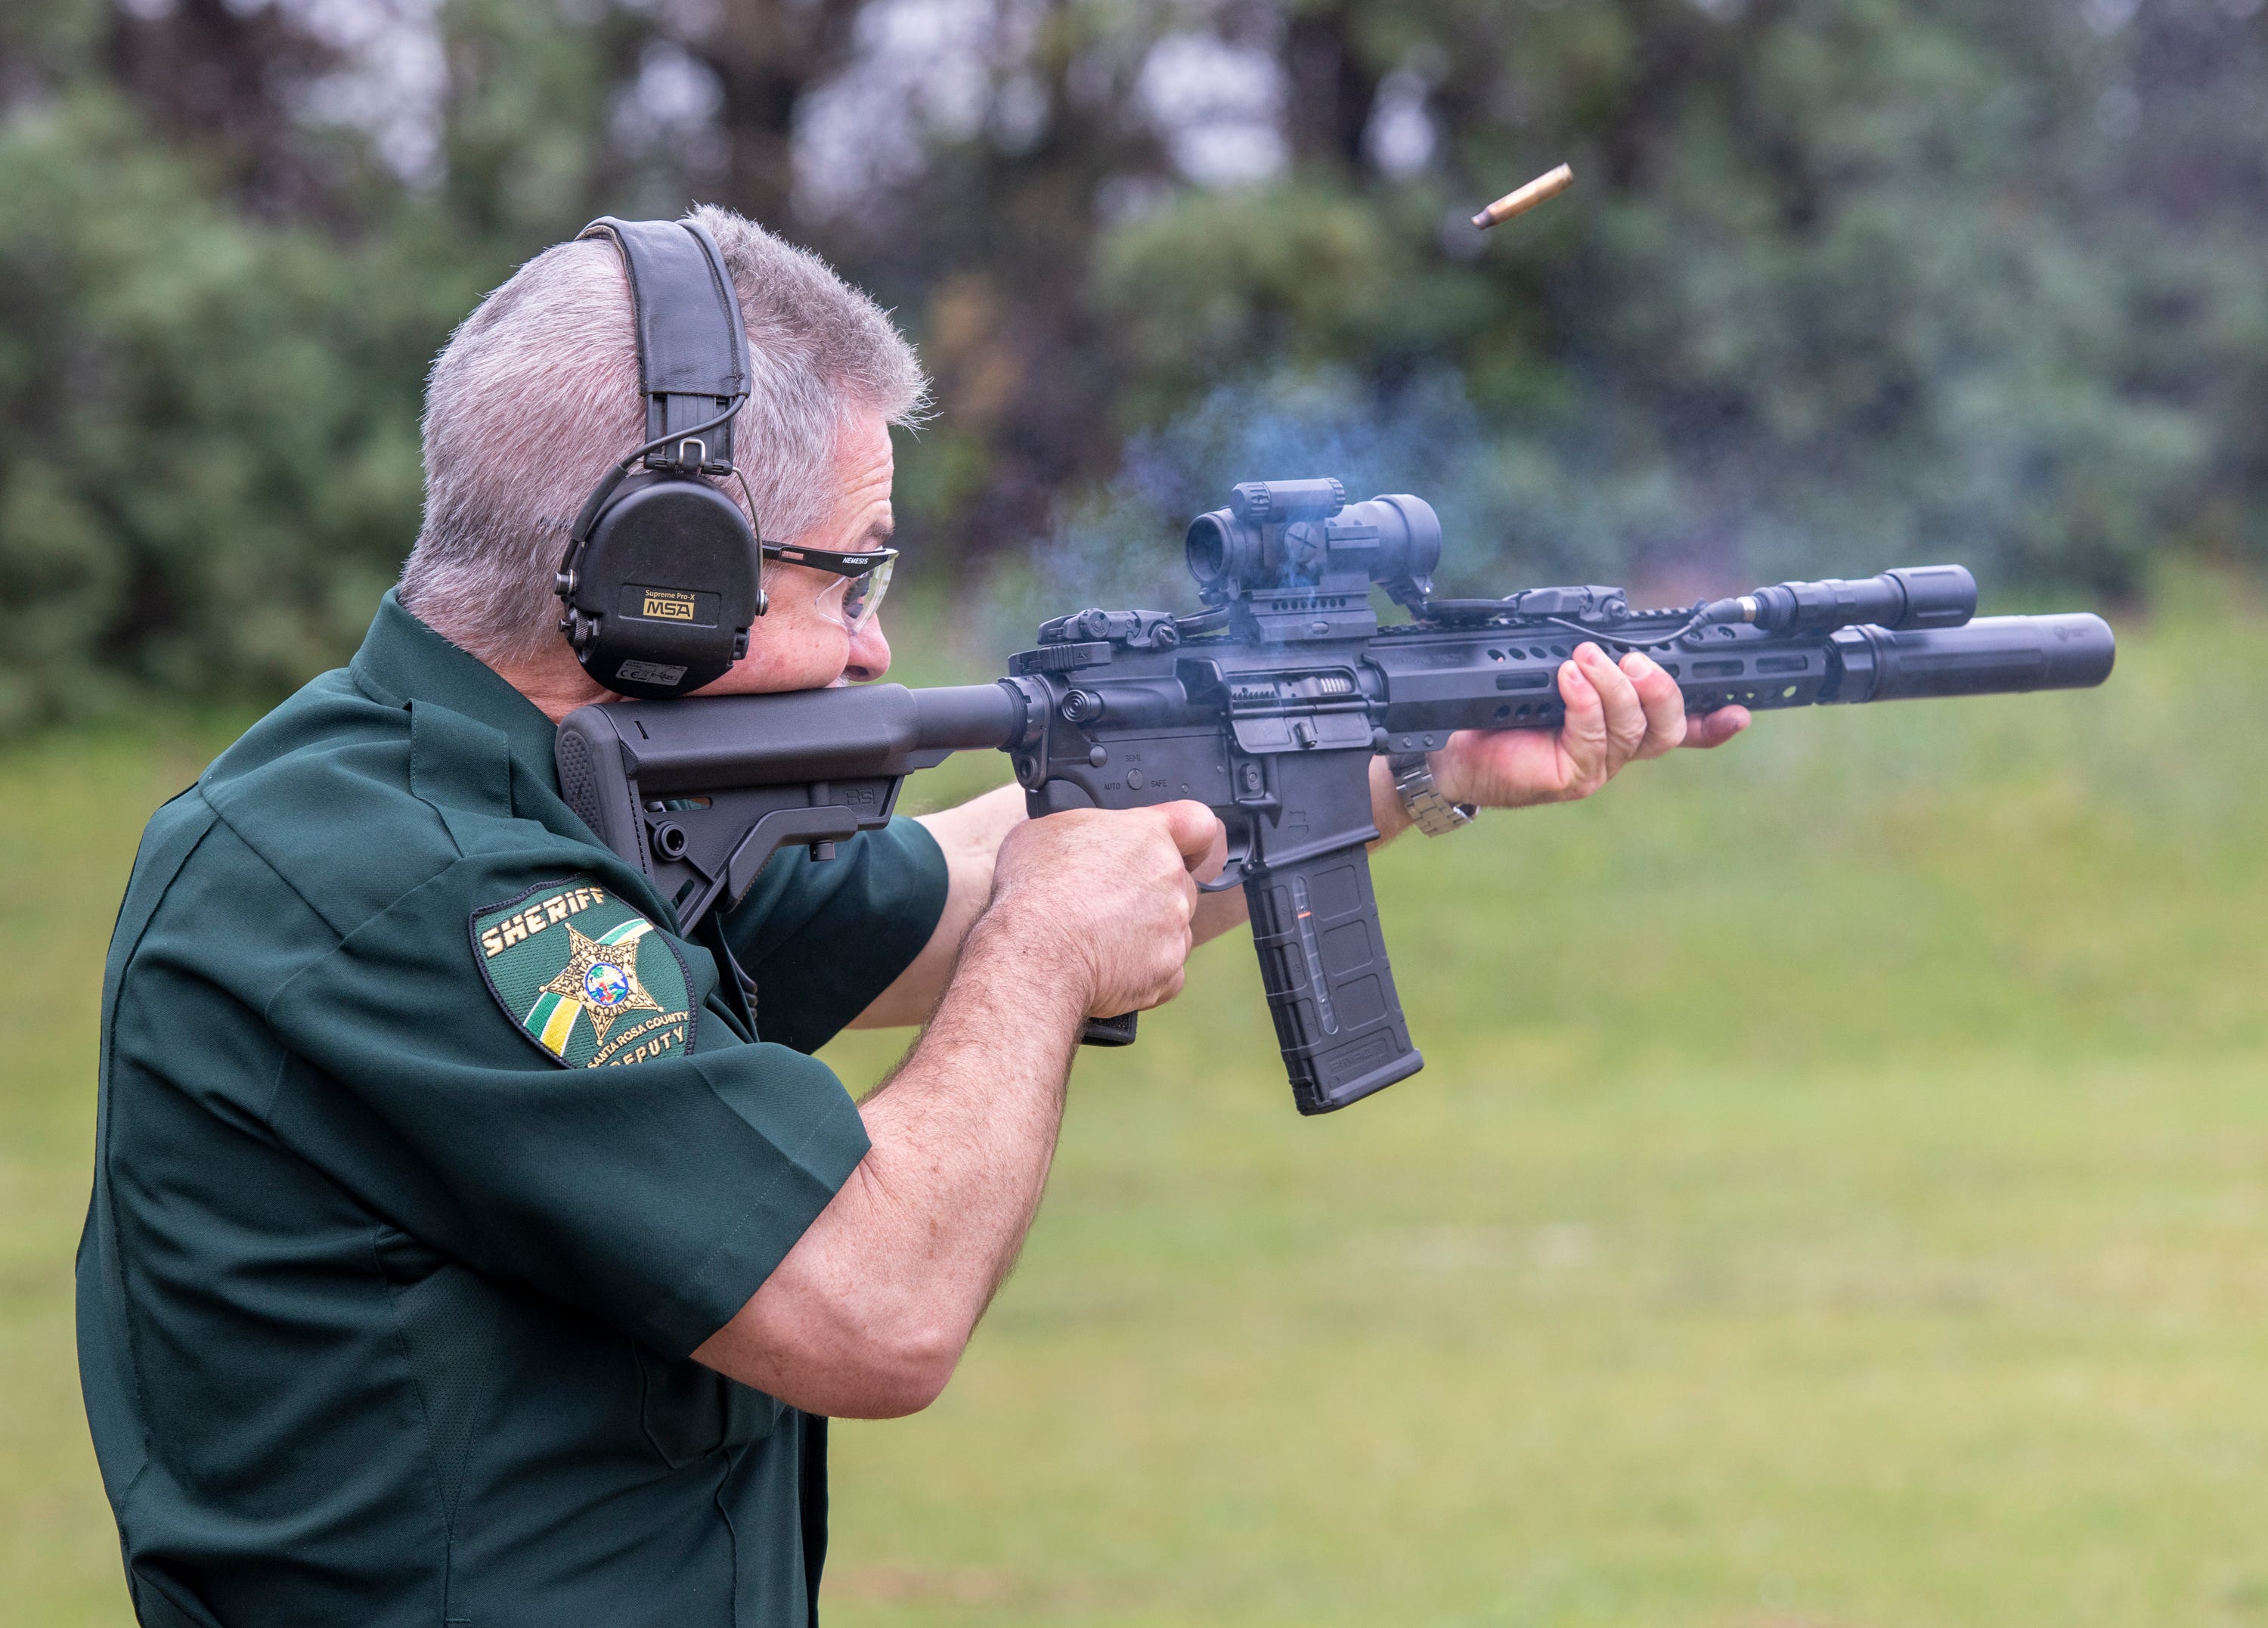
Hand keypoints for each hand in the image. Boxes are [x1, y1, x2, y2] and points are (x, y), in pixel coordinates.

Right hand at [982, 802, 1225, 1018]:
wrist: (1034, 951)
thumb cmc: (1034, 888)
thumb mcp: (1046, 832)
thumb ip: (1085, 831)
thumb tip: (1081, 840)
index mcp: (1147, 834)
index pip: (1197, 822)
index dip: (1191, 837)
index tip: (1181, 848)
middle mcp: (1171, 879)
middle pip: (1182, 883)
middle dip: (1155, 893)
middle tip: (1111, 903)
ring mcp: (1174, 928)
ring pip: (1175, 928)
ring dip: (1149, 933)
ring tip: (1103, 940)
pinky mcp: (1167, 972)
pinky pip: (1168, 972)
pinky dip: (1145, 973)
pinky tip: (1111, 969)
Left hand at [1436, 643, 1749, 808]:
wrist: (1449, 750)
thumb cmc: (1496, 712)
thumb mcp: (1549, 680)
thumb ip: (1586, 665)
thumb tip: (1607, 633)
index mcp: (1619, 728)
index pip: (1680, 728)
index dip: (1713, 724)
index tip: (1740, 711)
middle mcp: (1615, 751)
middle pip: (1668, 728)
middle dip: (1662, 688)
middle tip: (1637, 659)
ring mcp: (1596, 768)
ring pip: (1634, 730)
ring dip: (1615, 686)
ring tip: (1586, 657)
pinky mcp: (1571, 777)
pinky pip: (1593, 737)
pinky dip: (1585, 702)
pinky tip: (1569, 679)